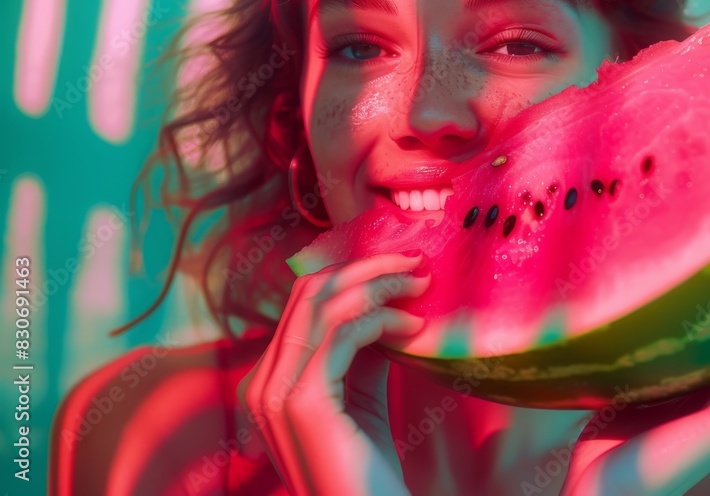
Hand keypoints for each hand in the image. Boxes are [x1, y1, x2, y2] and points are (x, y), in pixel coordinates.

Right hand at [236, 253, 427, 495]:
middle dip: (366, 268)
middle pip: (310, 292)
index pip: (303, 302)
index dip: (351, 274)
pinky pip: (344, 334)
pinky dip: (383, 318)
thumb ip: (362, 355)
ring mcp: (277, 393)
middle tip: (414, 263)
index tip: (397, 267)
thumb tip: (383, 305)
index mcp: (270, 381)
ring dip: (380, 285)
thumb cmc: (368, 471)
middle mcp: (262, 383)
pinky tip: (414, 325)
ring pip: (326, 305)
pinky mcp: (303, 401)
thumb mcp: (362, 400)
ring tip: (421, 285)